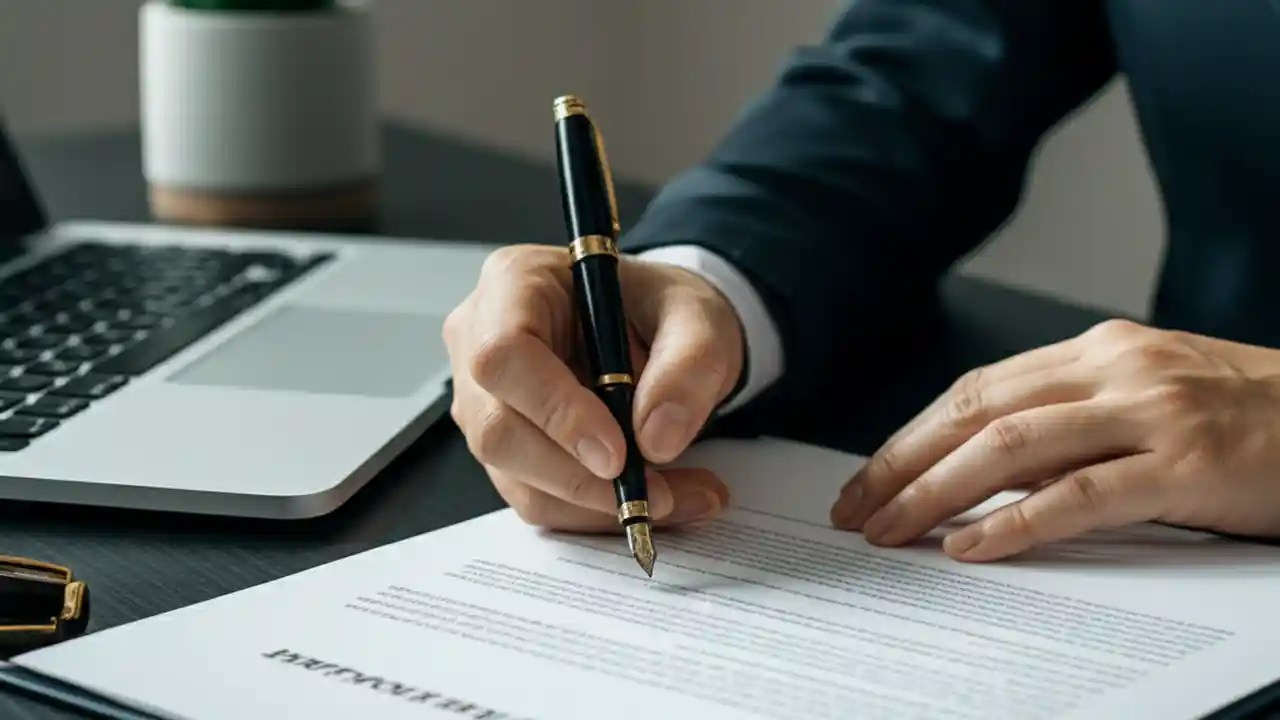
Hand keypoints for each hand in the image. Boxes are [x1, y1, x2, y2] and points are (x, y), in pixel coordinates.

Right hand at [444, 244, 742, 530]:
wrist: (658, 332)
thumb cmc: (662, 310)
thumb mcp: (698, 318)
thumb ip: (688, 366)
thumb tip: (656, 439)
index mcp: (516, 282)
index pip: (505, 354)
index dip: (555, 411)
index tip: (617, 454)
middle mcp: (480, 339)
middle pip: (498, 429)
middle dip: (578, 476)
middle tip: (656, 493)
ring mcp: (484, 400)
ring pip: (516, 476)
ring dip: (597, 503)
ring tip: (680, 496)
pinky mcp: (505, 448)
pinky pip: (537, 497)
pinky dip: (597, 511)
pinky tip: (659, 497)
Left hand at [830, 319, 1279, 560]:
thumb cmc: (1250, 417)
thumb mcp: (1149, 397)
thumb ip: (1071, 420)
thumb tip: (980, 467)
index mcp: (1099, 349)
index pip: (977, 389)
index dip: (913, 434)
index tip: (871, 475)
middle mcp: (1115, 368)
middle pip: (976, 411)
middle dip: (903, 462)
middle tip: (856, 508)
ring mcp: (1151, 412)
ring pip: (1011, 446)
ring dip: (936, 492)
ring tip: (891, 530)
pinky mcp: (1187, 463)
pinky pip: (1081, 495)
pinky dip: (1016, 524)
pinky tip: (972, 548)